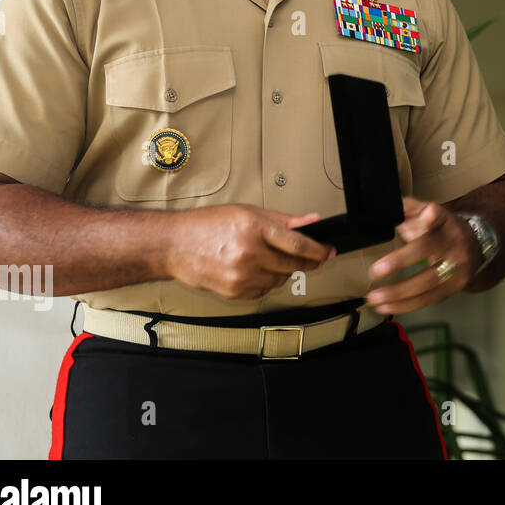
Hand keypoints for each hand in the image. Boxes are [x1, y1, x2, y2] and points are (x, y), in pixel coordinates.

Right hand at [164, 204, 334, 299]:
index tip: (329, 251)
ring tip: (271, 258)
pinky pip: (264, 290)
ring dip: (285, 270)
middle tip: (313, 257)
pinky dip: (267, 281)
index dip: (319, 250)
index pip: (298, 244)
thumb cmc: (208, 225)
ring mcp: (241, 275)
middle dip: (308, 261)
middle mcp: (249, 253)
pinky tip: (257, 269)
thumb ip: (283, 220)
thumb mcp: (248, 212)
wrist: (175, 245)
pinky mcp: (234, 292)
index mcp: (254, 228)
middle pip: (293, 264)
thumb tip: (311, 221)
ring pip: (281, 279)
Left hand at [365, 196, 479, 313]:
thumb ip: (408, 208)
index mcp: (444, 221)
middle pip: (429, 251)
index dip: (433, 216)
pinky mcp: (455, 286)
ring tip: (375, 298)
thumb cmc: (441, 229)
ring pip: (428, 282)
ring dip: (398, 293)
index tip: (428, 214)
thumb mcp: (427, 212)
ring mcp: (457, 267)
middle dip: (401, 261)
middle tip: (375, 270)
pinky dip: (405, 305)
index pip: (440, 215)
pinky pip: (429, 299)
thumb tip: (387, 208)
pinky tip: (386, 306)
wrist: (475, 246)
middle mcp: (453, 242)